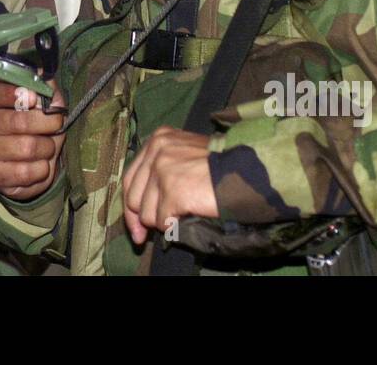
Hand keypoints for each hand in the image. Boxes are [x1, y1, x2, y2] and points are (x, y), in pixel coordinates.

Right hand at [0, 81, 65, 200]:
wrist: (22, 166)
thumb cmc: (33, 128)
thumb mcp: (41, 105)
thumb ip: (46, 92)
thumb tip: (49, 85)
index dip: (14, 94)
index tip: (33, 97)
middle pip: (20, 121)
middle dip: (49, 123)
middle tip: (56, 125)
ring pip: (27, 148)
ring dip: (48, 148)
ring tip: (47, 147)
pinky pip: (26, 172)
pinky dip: (42, 170)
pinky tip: (39, 165)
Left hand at [122, 126, 217, 245]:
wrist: (245, 172)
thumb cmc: (218, 167)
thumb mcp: (184, 154)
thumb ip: (159, 170)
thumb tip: (139, 205)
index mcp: (157, 139)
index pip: (130, 178)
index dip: (130, 207)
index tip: (135, 227)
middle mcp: (157, 150)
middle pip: (134, 198)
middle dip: (139, 221)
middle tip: (145, 236)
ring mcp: (164, 169)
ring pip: (147, 213)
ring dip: (162, 221)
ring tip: (181, 215)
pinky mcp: (173, 189)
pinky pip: (162, 221)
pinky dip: (173, 225)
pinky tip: (186, 216)